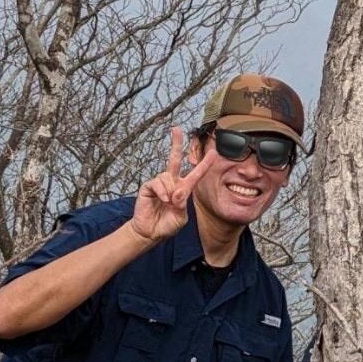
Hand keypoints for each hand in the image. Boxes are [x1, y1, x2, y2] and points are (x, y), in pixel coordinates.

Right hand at [130, 127, 216, 243]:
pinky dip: (161, 191)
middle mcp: (172, 183)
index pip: (196, 174)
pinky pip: (157, 183)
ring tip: (168, 202)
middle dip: (176, 143)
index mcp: (183, 189)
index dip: (204, 164)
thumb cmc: (166, 225)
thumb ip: (180, 205)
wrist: (150, 233)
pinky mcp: (148, 187)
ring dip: (170, 189)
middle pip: (175, 159)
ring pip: (167, 175)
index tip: (214, 152)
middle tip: (176, 129)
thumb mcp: (180, 217)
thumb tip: (177, 192)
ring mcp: (160, 184)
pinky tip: (162, 200)